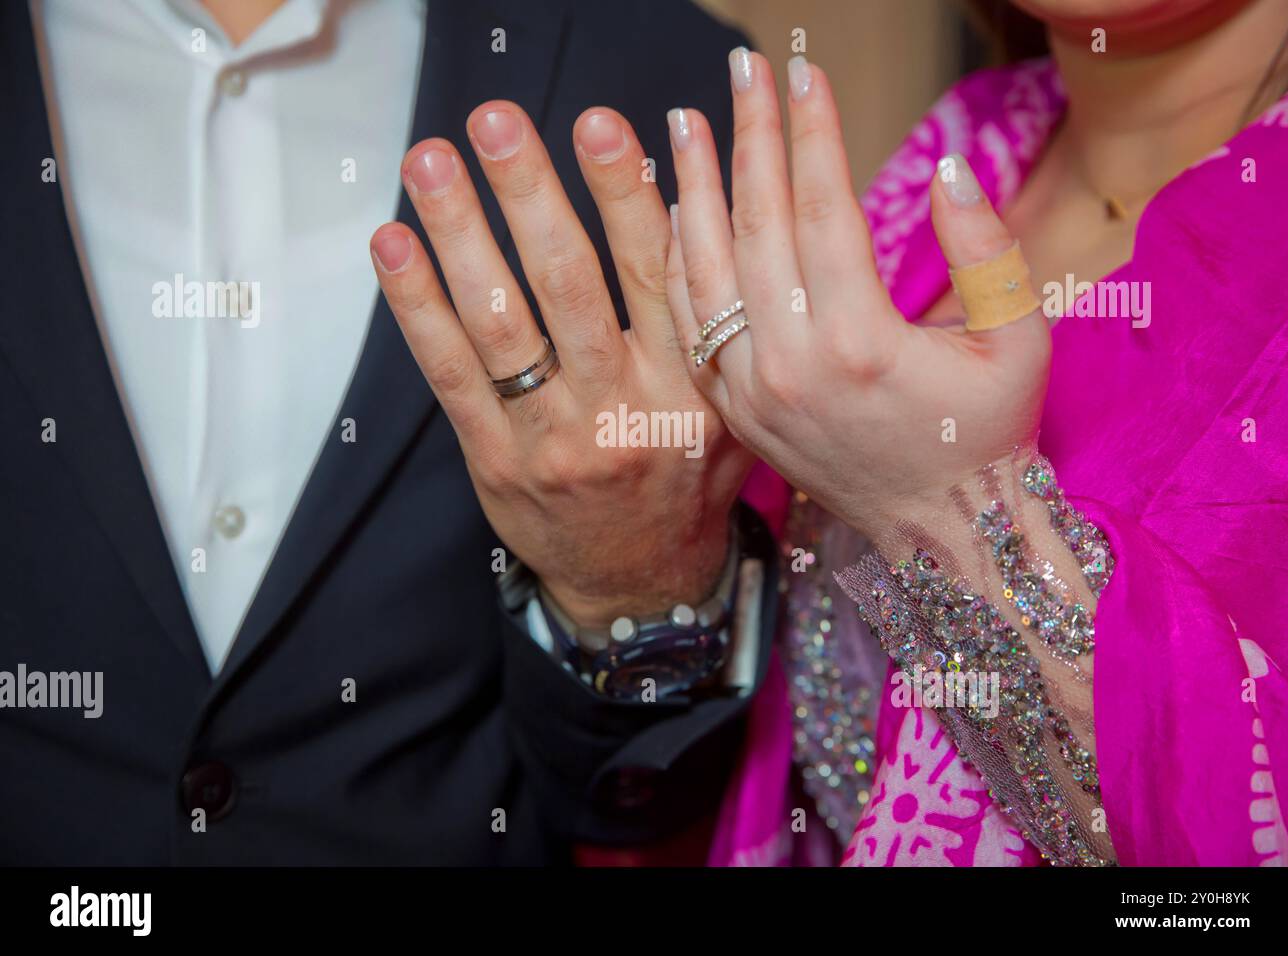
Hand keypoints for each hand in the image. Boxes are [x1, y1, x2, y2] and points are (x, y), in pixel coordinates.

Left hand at [371, 102, 751, 628]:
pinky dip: (417, 307)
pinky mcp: (496, 463)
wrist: (641, 583)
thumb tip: (692, 207)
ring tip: (431, 162)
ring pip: (500, 323)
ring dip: (460, 234)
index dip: (626, 197)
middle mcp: (622, 413)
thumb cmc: (687, 480)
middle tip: (496, 123)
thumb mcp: (731, 409)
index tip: (599, 124)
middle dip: (531, 195)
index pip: (657, 278)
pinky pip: (450, 375)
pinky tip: (394, 245)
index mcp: (690, 391)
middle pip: (570, 287)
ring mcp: (553, 441)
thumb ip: (714, 324)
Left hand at [664, 51, 1050, 541]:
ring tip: (686, 122)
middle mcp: (793, 365)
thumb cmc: (987, 433)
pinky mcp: (733, 412)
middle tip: (741, 72)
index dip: (813, 132)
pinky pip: (690, 325)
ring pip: (707, 271)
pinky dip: (678, 264)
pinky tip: (675, 211)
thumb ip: (987, 250)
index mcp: (865, 342)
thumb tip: (951, 168)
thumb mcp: (1019, 341)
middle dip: (750, 138)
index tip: (804, 72)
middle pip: (757, 226)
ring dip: (693, 189)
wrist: (940, 529)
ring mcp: (752, 392)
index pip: (826, 208)